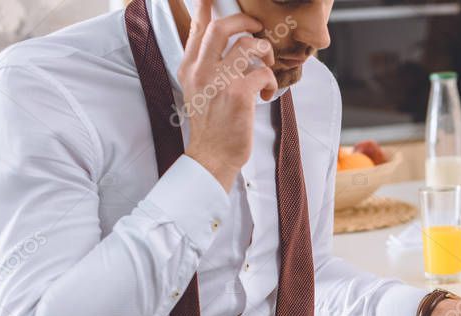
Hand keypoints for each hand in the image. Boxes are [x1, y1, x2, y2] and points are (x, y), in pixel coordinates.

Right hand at [180, 0, 277, 191]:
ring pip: (247, 45)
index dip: (208, 8)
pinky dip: (270, 81)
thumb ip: (204, 66)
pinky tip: (266, 93)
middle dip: (246, 21)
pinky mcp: (239, 95)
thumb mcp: (197, 90)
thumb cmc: (210, 125)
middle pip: (221, 26)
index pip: (198, 28)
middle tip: (258, 28)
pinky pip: (262, 73)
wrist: (212, 156)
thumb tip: (222, 46)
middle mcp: (201, 70)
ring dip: (264, 52)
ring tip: (266, 65)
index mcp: (189, 67)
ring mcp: (220, 81)